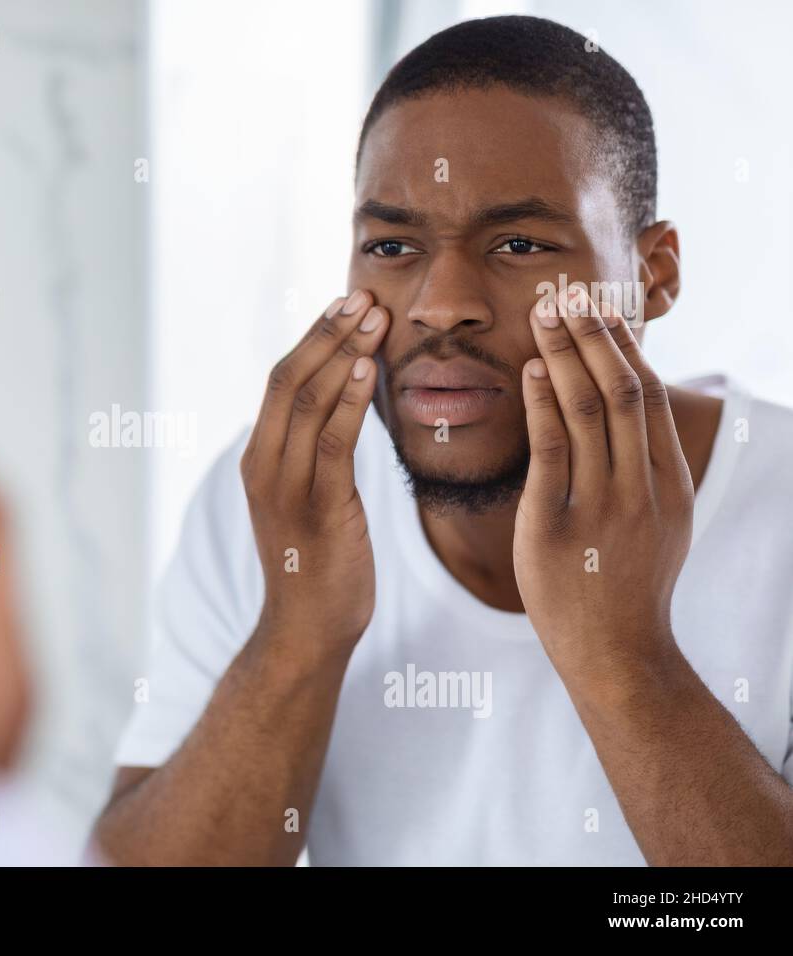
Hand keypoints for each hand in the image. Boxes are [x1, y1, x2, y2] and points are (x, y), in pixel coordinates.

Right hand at [241, 290, 389, 653]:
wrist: (307, 628)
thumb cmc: (317, 563)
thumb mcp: (308, 497)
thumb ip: (315, 450)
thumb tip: (343, 400)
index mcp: (258, 458)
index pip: (280, 380)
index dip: (313, 336)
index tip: (347, 303)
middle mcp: (262, 465)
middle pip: (287, 379)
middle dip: (327, 332)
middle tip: (363, 295)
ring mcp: (284, 487)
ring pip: (307, 402)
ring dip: (343, 353)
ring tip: (375, 318)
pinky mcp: (316, 508)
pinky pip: (331, 442)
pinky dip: (348, 401)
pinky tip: (369, 370)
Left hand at [514, 287, 693, 687]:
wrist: (617, 654)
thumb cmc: (625, 584)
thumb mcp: (655, 523)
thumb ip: (641, 468)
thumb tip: (623, 410)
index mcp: (669, 483)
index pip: (646, 396)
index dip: (621, 345)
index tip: (597, 305)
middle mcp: (642, 489)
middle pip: (621, 391)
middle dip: (592, 335)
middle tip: (566, 290)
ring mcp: (603, 509)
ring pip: (589, 412)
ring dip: (565, 356)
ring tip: (543, 314)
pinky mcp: (556, 529)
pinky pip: (553, 454)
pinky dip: (544, 406)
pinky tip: (533, 371)